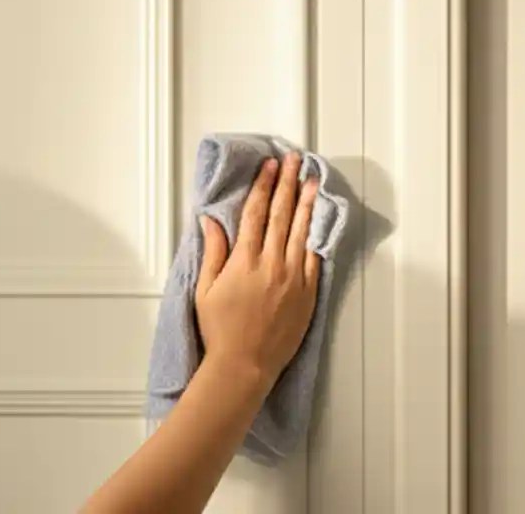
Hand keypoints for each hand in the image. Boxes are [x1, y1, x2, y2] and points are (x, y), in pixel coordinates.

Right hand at [194, 152, 320, 388]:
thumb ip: (213, 252)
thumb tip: (211, 221)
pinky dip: (316, 235)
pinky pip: (315, 258)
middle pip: (281, 215)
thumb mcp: (205, 289)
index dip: (263, 186)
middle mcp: (272, 265)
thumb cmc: (220, 330)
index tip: (269, 166)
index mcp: (244, 261)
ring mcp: (293, 278)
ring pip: (302, 231)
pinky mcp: (307, 294)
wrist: (245, 365)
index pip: (256, 213)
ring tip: (312, 179)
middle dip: (287, 183)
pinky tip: (319, 220)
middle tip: (293, 160)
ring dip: (307, 202)